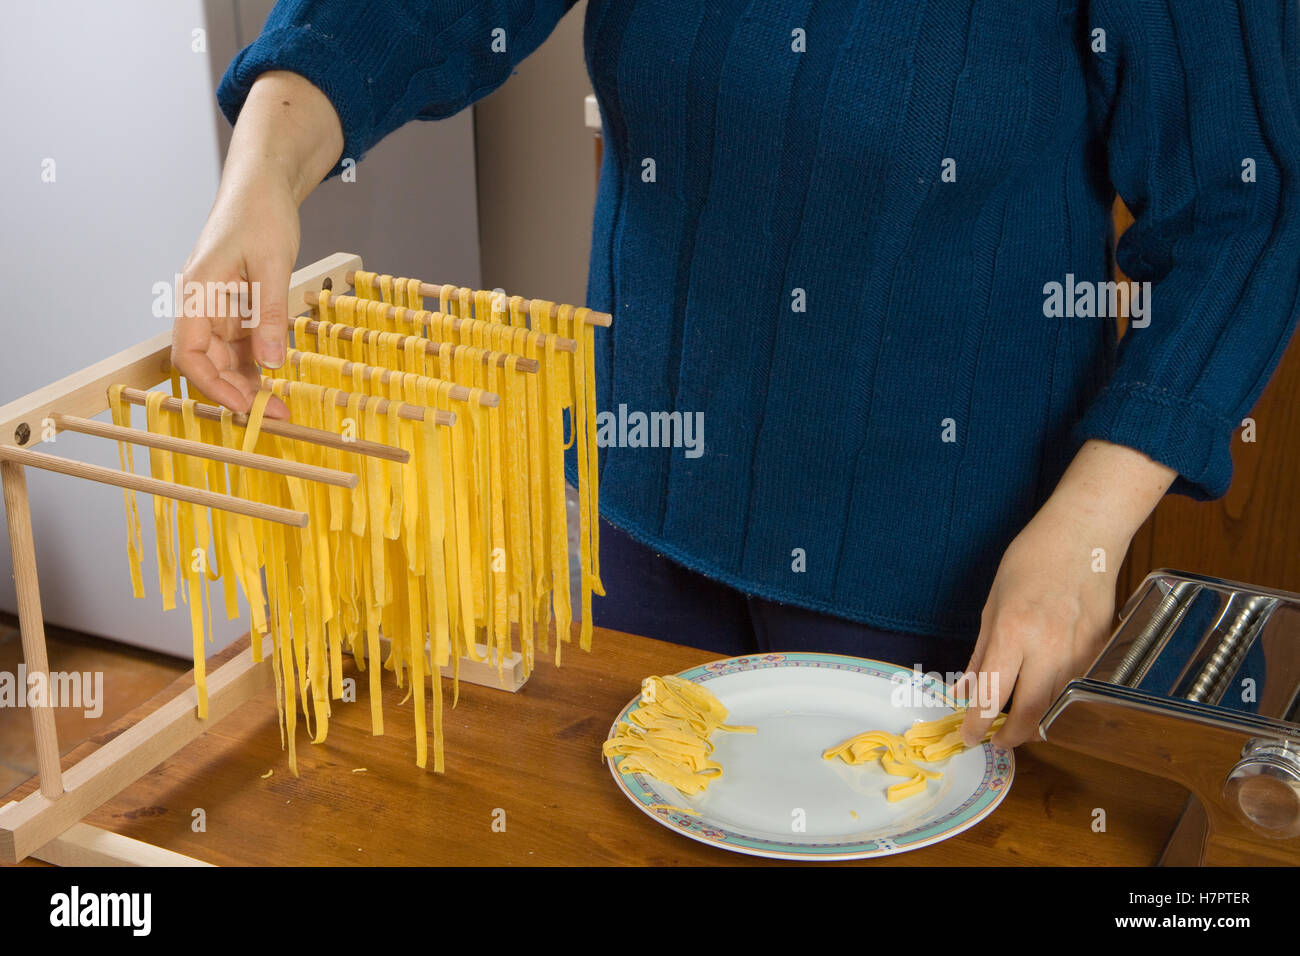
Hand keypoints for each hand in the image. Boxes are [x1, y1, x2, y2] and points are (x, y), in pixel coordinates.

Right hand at [170, 174, 298, 417]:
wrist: (263, 185)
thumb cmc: (261, 214)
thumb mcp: (273, 265)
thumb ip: (270, 314)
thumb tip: (272, 363)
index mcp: (198, 291)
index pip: (189, 353)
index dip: (212, 386)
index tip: (245, 407)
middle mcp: (202, 303)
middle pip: (209, 363)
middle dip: (238, 394)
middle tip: (277, 416)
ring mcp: (219, 307)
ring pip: (227, 358)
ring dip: (251, 384)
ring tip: (283, 407)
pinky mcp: (238, 307)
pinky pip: (244, 345)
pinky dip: (260, 364)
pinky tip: (280, 380)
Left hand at [955, 500, 1118, 748]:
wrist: (1084, 537)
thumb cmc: (1032, 561)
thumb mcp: (993, 605)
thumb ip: (981, 654)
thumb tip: (963, 692)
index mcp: (1014, 632)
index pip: (992, 695)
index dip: (977, 724)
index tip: (968, 737)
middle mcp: (1049, 648)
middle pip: (1031, 714)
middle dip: (1011, 736)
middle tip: (997, 739)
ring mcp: (1082, 652)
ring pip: (1058, 707)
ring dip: (1036, 722)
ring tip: (1018, 720)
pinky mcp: (1103, 652)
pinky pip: (1077, 689)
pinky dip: (1060, 700)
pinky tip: (1046, 694)